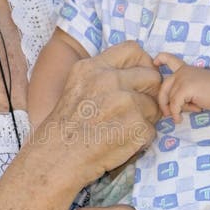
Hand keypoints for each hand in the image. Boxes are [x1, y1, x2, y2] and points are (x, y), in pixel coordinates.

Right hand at [37, 41, 161, 184]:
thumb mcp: (76, 87)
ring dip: (145, 118)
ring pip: (154, 105)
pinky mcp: (136, 126)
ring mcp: (125, 103)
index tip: (141, 77)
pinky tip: (121, 143)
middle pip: (152, 76)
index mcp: (93, 68)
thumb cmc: (63, 128)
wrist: (56, 159)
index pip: (133, 50)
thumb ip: (102, 76)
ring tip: (123, 129)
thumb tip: (137, 73)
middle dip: (149, 93)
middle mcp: (110, 81)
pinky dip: (140, 139)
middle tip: (138, 107)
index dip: (143, 63)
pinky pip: (151, 129)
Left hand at [154, 52, 209, 122]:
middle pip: (164, 87)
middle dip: (162, 102)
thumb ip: (184, 93)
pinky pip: (174, 105)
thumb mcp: (196, 88)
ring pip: (170, 99)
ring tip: (189, 111)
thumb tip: (172, 109)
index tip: (155, 62)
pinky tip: (179, 119)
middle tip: (166, 114)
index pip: (170, 59)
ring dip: (178, 109)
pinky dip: (175, 114)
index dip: (161, 59)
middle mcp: (181, 73)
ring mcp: (182, 79)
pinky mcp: (184, 89)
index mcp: (185, 70)